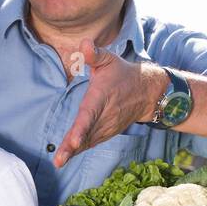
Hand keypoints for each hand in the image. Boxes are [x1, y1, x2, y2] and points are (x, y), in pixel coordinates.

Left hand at [53, 40, 160, 168]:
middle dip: (72, 147)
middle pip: (86, 134)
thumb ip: (95, 54)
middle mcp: (104, 116)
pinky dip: (79, 150)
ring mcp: (106, 127)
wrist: (146, 93)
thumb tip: (84, 43)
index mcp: (101, 98)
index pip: (89, 115)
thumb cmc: (122, 74)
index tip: (74, 140)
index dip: (82, 129)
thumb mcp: (110, 59)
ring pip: (88, 141)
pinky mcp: (106, 132)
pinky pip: (91, 142)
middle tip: (59, 161)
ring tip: (60, 162)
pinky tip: (66, 157)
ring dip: (73, 152)